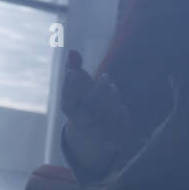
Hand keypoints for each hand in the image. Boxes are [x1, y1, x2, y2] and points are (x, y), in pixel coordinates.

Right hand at [60, 50, 135, 174]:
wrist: (90, 130)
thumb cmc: (83, 99)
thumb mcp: (78, 84)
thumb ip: (73, 68)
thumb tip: (72, 51)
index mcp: (70, 110)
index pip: (66, 101)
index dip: (69, 87)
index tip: (74, 71)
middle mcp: (82, 123)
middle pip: (89, 111)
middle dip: (99, 92)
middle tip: (106, 76)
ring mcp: (97, 133)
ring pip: (106, 119)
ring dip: (112, 102)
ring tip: (113, 89)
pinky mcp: (112, 138)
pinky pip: (120, 127)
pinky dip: (121, 115)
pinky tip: (120, 108)